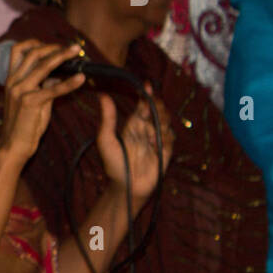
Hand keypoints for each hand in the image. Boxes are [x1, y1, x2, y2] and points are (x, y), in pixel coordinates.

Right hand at [0, 40, 85, 166]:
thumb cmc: (24, 125)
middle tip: (71, 48)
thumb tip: (55, 76)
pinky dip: (69, 83)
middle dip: (53, 47)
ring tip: (76, 52)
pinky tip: (81, 79)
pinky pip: (53, 89)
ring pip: (43, 66)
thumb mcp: (33, 101)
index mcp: (11, 79)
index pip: (18, 51)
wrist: (14, 146)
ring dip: (62, 56)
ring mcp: (20, 91)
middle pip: (32, 53)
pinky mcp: (31, 102)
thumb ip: (42, 87)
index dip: (35, 43)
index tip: (53, 45)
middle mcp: (14, 82)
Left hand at [96, 84, 173, 200]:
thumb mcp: (106, 139)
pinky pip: (170, 139)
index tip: (146, 85)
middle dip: (157, 105)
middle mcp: (147, 131)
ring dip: (160, 120)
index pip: (142, 107)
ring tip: (153, 124)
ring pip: (165, 123)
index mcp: (133, 126)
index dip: (145, 96)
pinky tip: (155, 141)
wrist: (126, 186)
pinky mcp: (166, 152)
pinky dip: (164, 137)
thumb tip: (102, 95)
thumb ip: (107, 118)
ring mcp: (157, 141)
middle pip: (156, 112)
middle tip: (153, 101)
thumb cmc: (113, 163)